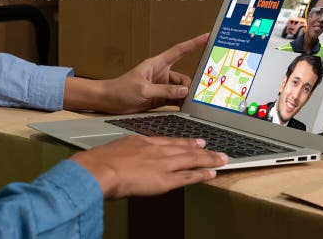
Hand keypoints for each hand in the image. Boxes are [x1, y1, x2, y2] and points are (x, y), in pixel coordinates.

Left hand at [64, 34, 208, 114]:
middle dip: (191, 86)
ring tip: (191, 106)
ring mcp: (161, 86)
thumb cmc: (121, 90)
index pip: (179, 51)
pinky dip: (181, 104)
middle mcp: (162, 73)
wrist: (108, 101)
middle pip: (184, 77)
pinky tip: (186, 109)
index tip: (208, 37)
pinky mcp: (159, 98)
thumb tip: (185, 90)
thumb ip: (165, 90)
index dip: (194, 43)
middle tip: (197, 96)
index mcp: (157, 64)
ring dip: (185, 97)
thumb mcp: (143, 90)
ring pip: (181, 90)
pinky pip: (175, 99)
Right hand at [71, 135, 226, 199]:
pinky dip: (201, 174)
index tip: (196, 141)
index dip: (185, 142)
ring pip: (191, 160)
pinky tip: (212, 173)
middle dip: (202, 150)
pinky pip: (188, 176)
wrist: (101, 168)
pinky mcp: (165, 179)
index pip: (169, 142)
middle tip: (215, 149)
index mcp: (143, 142)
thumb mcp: (114, 150)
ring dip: (208, 160)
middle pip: (184, 149)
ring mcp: (163, 164)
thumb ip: (125, 154)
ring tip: (221, 159)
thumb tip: (125, 160)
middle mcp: (156, 150)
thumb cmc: (101, 161)